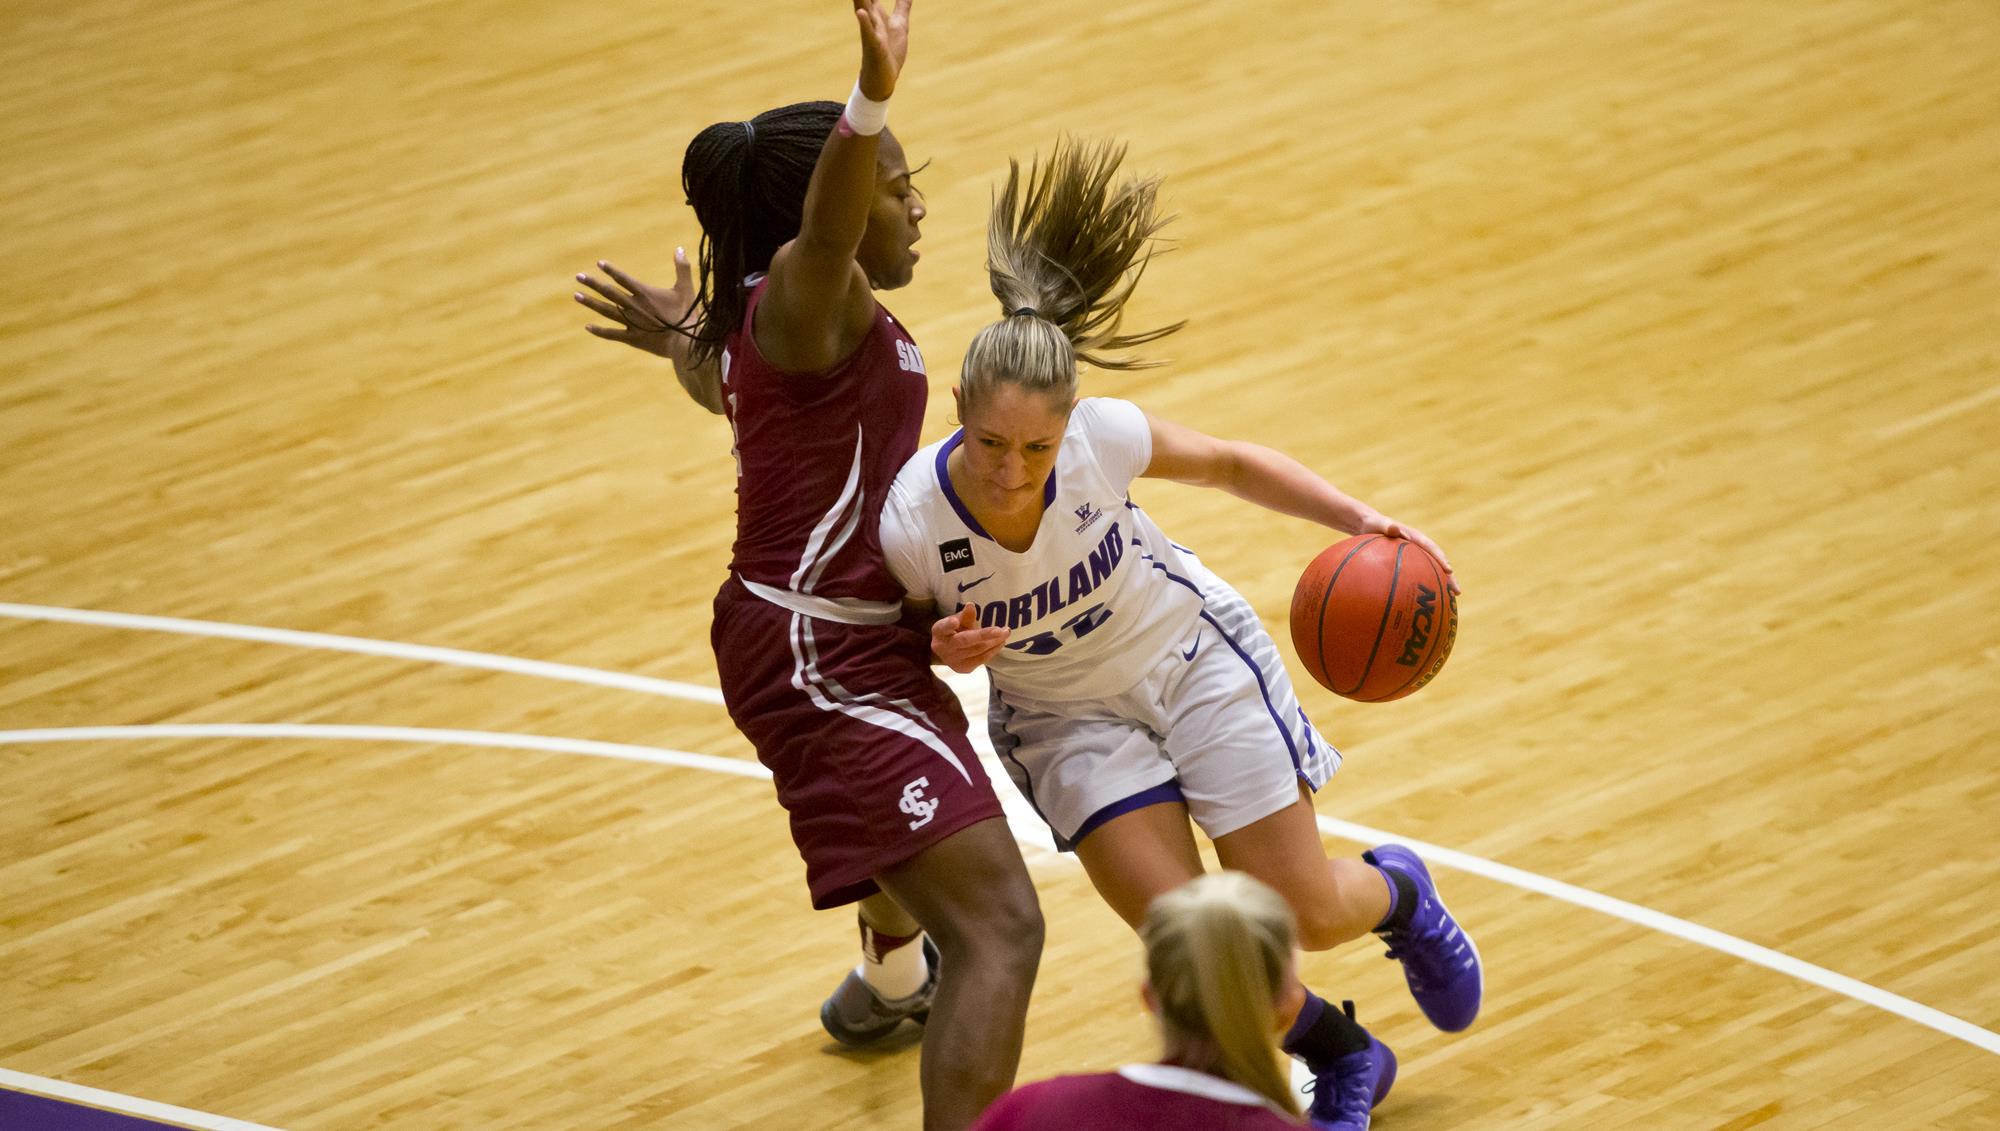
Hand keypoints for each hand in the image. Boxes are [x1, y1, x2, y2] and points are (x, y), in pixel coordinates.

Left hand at [575, 250, 697, 364]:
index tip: (599, 263)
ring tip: (577, 296)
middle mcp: (634, 307)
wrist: (686, 342)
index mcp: (645, 294)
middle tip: (578, 277)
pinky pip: (612, 334)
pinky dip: (599, 331)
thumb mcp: (687, 289)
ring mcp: (632, 323)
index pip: (623, 279)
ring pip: (606, 311)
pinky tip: (588, 327)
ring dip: (591, 303)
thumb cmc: (688, 316)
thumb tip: (679, 248)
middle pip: (609, 293)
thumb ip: (682, 268)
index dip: (611, 270)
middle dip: (593, 284)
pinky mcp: (633, 339)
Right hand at [853, 0, 913, 100]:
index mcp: (876, 15)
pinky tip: (860, 13)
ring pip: (864, 14)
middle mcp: (871, 22)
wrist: (882, 80)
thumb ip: (902, 6)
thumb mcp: (899, 25)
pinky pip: (868, 35)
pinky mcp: (874, 49)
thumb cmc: (889, 53)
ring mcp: (871, 35)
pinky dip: (864, 24)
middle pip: (865, 0)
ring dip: (860, 1)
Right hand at [931, 603, 1007, 672]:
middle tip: (1001, 630)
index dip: (949, 625)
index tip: (955, 621)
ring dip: (994, 641)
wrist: (948, 651)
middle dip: (984, 635)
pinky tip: (1001, 642)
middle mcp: (942, 648)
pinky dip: (993, 650)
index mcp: (939, 631)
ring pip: (977, 650)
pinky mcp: (963, 668)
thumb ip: (965, 615)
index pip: (943, 627)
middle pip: (965, 640)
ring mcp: (952, 660)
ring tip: (1006, 632)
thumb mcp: (957, 620)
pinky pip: (982, 659)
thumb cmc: (954, 631)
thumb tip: (971, 606)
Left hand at [1361, 514, 1461, 594]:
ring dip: (1440, 584)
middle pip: (1438, 563)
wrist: (1369, 526)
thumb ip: (1387, 527)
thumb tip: (1395, 529)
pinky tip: (1420, 603)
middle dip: (1449, 577)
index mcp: (1415, 537)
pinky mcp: (1408, 564)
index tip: (1449, 570)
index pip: (1432, 549)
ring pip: (1431, 571)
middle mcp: (1419, 547)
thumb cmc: (1374, 524)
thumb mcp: (1378, 524)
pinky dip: (1423, 586)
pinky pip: (1418, 576)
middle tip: (1457, 591)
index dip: (1441, 559)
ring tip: (1449, 601)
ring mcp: (1415, 556)